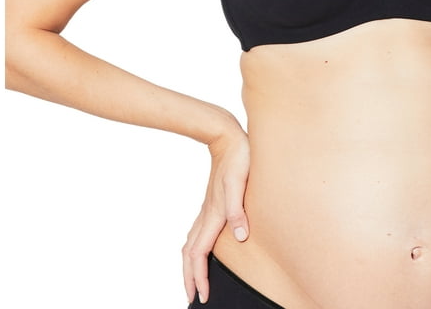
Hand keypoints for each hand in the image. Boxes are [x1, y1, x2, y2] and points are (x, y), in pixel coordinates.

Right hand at [182, 126, 250, 304]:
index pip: (200, 254)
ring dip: (190, 265)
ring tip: (193, 280)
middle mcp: (207, 215)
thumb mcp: (240, 183)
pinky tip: (200, 250)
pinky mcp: (211, 203)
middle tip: (192, 297)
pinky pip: (197, 233)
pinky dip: (194, 249)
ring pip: (191, 244)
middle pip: (190, 253)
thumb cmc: (237, 159)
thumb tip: (240, 236)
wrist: (226, 137)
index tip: (202, 296)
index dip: (200, 277)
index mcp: (214, 214)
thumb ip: (238, 210)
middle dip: (190, 277)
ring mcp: (207, 209)